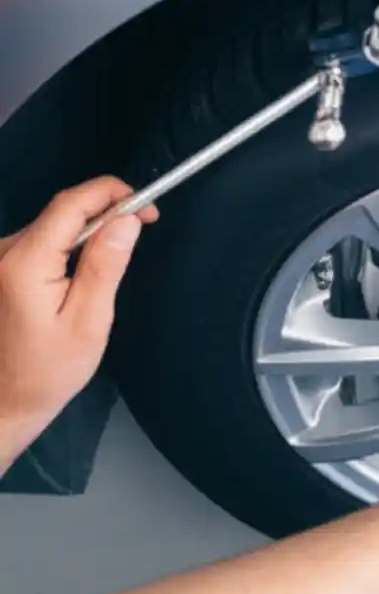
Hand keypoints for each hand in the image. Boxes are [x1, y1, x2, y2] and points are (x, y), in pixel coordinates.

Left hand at [0, 177, 157, 452]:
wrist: (5, 399)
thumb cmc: (50, 369)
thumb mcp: (89, 321)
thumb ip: (106, 267)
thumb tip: (127, 221)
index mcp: (25, 263)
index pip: (70, 204)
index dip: (112, 194)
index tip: (147, 207)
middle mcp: (4, 251)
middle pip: (62, 211)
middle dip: (106, 211)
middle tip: (145, 227)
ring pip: (54, 224)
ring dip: (90, 228)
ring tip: (120, 253)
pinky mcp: (1, 267)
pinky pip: (43, 240)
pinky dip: (72, 243)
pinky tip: (87, 270)